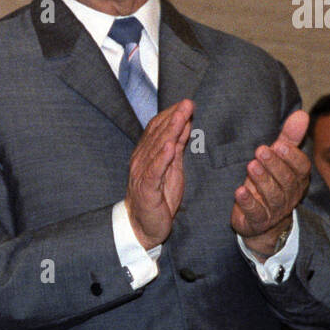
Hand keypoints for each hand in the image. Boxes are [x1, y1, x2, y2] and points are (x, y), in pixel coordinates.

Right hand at [127, 99, 193, 248]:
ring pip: (157, 148)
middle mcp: (142, 160)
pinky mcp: (147, 189)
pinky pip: (154, 171)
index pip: (157, 129)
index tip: (186, 103)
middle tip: (187, 104)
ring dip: (170, 131)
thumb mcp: (172, 168)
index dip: (171, 115)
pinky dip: (162, 158)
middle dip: (174, 118)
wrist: (143, 226)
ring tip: (181, 117)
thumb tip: (185, 122)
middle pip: (158, 135)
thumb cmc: (159, 197)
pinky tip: (170, 146)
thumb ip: (177, 146)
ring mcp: (142, 173)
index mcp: (147, 154)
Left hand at [233, 110, 311, 256]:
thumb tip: (301, 113)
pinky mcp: (259, 221)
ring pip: (273, 196)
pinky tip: (239, 191)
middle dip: (274, 165)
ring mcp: (275, 210)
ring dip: (262, 180)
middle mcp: (290, 195)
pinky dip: (248, 202)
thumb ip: (288, 138)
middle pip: (286, 180)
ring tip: (250, 166)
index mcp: (297, 178)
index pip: (301, 168)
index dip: (292, 157)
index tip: (280, 144)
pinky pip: (256, 213)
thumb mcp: (278, 160)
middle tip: (260, 150)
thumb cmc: (270, 182)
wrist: (261, 221)